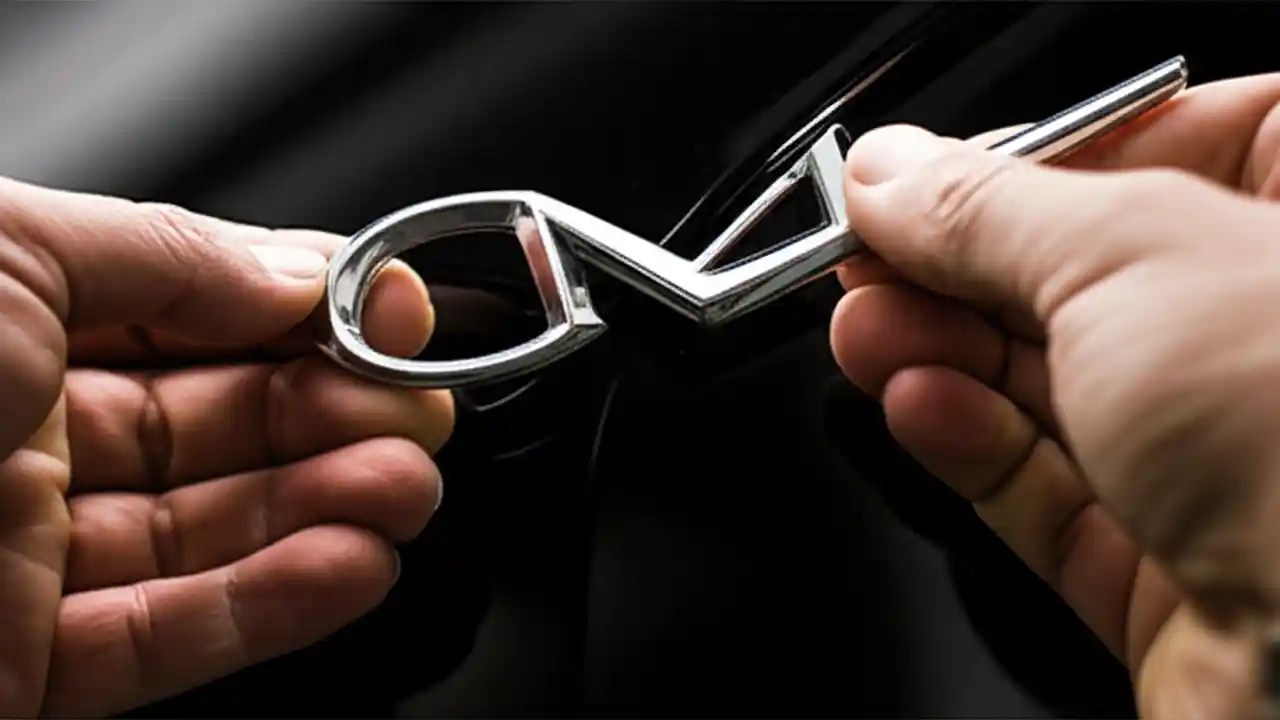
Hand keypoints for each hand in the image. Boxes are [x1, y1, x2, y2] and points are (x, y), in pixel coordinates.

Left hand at [0, 178, 453, 715]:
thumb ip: (167, 255)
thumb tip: (304, 272)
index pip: (191, 309)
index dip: (305, 311)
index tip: (395, 313)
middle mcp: (7, 432)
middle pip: (216, 422)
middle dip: (335, 413)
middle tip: (421, 412)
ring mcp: (15, 557)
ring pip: (207, 531)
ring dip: (327, 509)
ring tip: (408, 489)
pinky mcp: (19, 667)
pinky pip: (169, 636)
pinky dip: (275, 604)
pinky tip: (352, 565)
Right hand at [830, 73, 1279, 717]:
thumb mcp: (1128, 256)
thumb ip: (987, 210)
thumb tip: (890, 177)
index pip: (1157, 151)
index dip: (1024, 158)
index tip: (918, 175)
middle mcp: (1269, 345)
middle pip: (1082, 278)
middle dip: (955, 268)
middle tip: (864, 257)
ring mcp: (1227, 463)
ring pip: (1053, 391)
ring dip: (943, 355)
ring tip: (864, 329)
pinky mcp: (1169, 568)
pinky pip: (1053, 497)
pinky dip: (973, 447)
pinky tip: (915, 403)